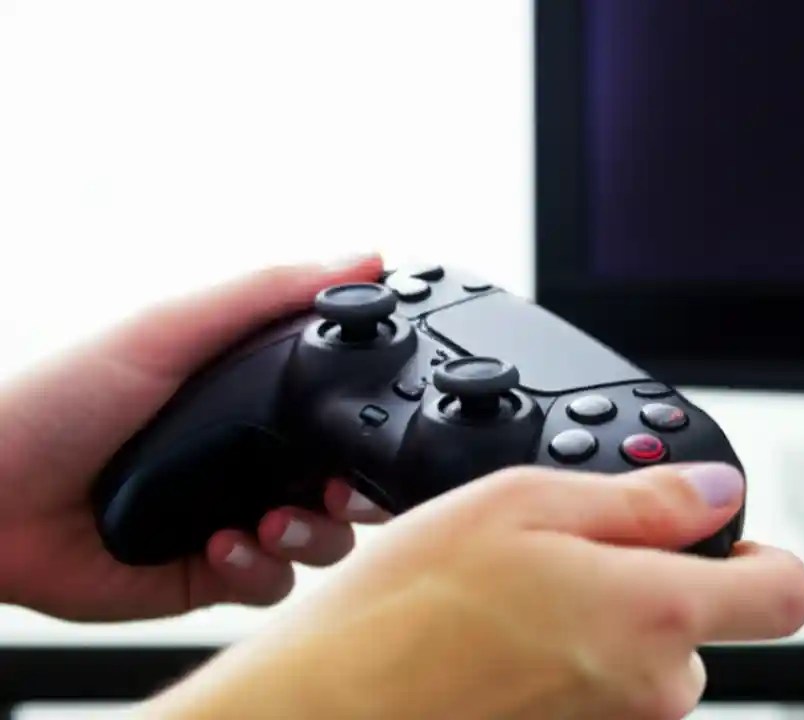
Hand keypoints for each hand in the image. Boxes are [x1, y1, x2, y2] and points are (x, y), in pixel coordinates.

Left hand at [0, 253, 393, 620]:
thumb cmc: (60, 400)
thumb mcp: (171, 328)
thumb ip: (269, 293)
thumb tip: (366, 257)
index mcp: (253, 398)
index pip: (344, 412)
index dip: (376, 422)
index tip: (387, 425)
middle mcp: (253, 460)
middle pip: (351, 484)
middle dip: (360, 494)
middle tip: (339, 491)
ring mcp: (235, 519)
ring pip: (325, 540)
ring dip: (313, 534)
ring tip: (269, 522)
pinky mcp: (211, 576)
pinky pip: (272, 584)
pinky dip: (257, 568)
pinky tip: (219, 547)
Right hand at [143, 462, 803, 718]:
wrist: (324, 715)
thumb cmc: (404, 613)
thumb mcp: (520, 504)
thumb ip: (642, 500)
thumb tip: (716, 491)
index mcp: (655, 612)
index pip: (787, 594)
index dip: (764, 560)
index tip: (727, 544)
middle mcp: (651, 693)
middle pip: (695, 631)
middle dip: (643, 594)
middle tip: (556, 565)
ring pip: (637, 671)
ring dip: (594, 637)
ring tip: (508, 613)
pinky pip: (594, 709)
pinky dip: (560, 680)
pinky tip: (495, 659)